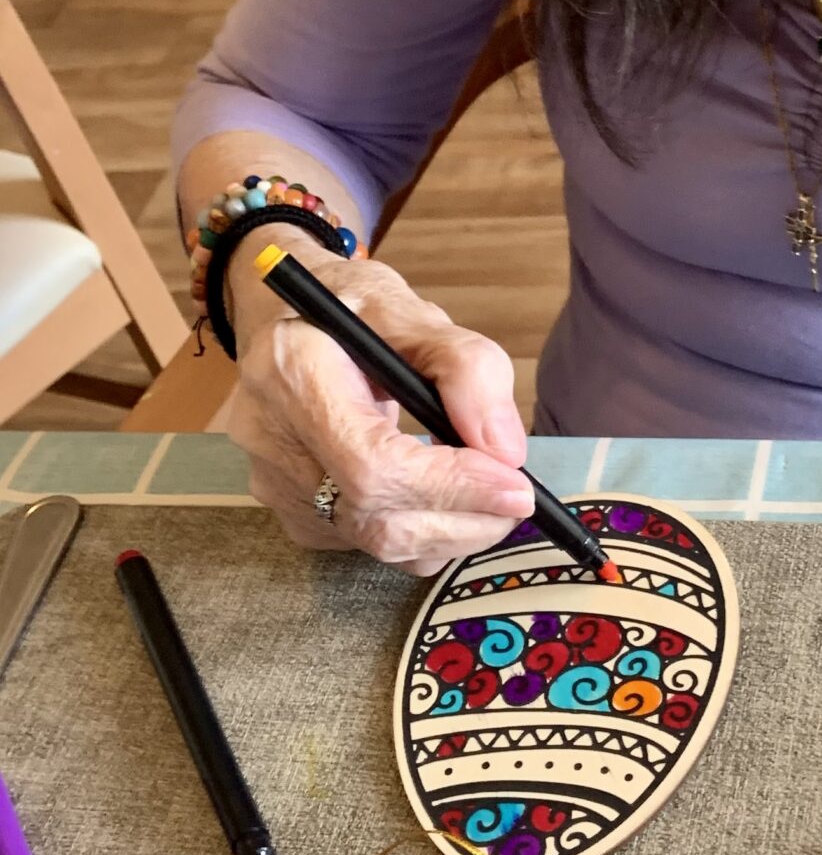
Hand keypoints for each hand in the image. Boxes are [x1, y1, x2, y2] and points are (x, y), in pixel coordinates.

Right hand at [228, 245, 534, 574]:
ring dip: (450, 532)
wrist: (291, 321)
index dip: (451, 486)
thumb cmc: (353, 309)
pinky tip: (443, 496)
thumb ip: (467, 369)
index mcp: (291, 370)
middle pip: (375, 518)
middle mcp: (269, 438)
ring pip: (376, 542)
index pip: (373, 464)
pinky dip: (422, 533)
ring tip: (488, 493)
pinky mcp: (292, 514)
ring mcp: (275, 485)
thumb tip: (505, 450)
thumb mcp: (414, 311)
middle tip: (517, 496)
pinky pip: (368, 544)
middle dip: (463, 518)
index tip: (514, 482)